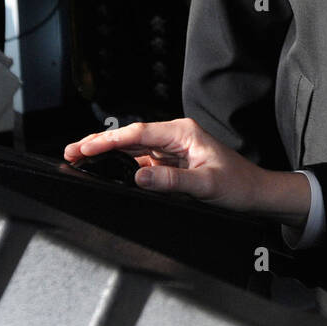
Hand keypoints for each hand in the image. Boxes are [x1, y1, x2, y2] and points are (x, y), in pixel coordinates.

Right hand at [63, 117, 309, 227]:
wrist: (255, 193)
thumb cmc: (238, 185)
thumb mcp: (205, 185)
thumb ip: (172, 182)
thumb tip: (140, 176)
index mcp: (183, 132)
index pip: (138, 133)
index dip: (109, 140)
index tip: (86, 147)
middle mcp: (175, 136)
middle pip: (130, 137)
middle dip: (99, 143)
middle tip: (71, 151)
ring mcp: (172, 149)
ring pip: (132, 148)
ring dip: (106, 153)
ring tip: (79, 157)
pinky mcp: (171, 162)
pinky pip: (140, 159)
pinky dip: (120, 163)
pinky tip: (104, 169)